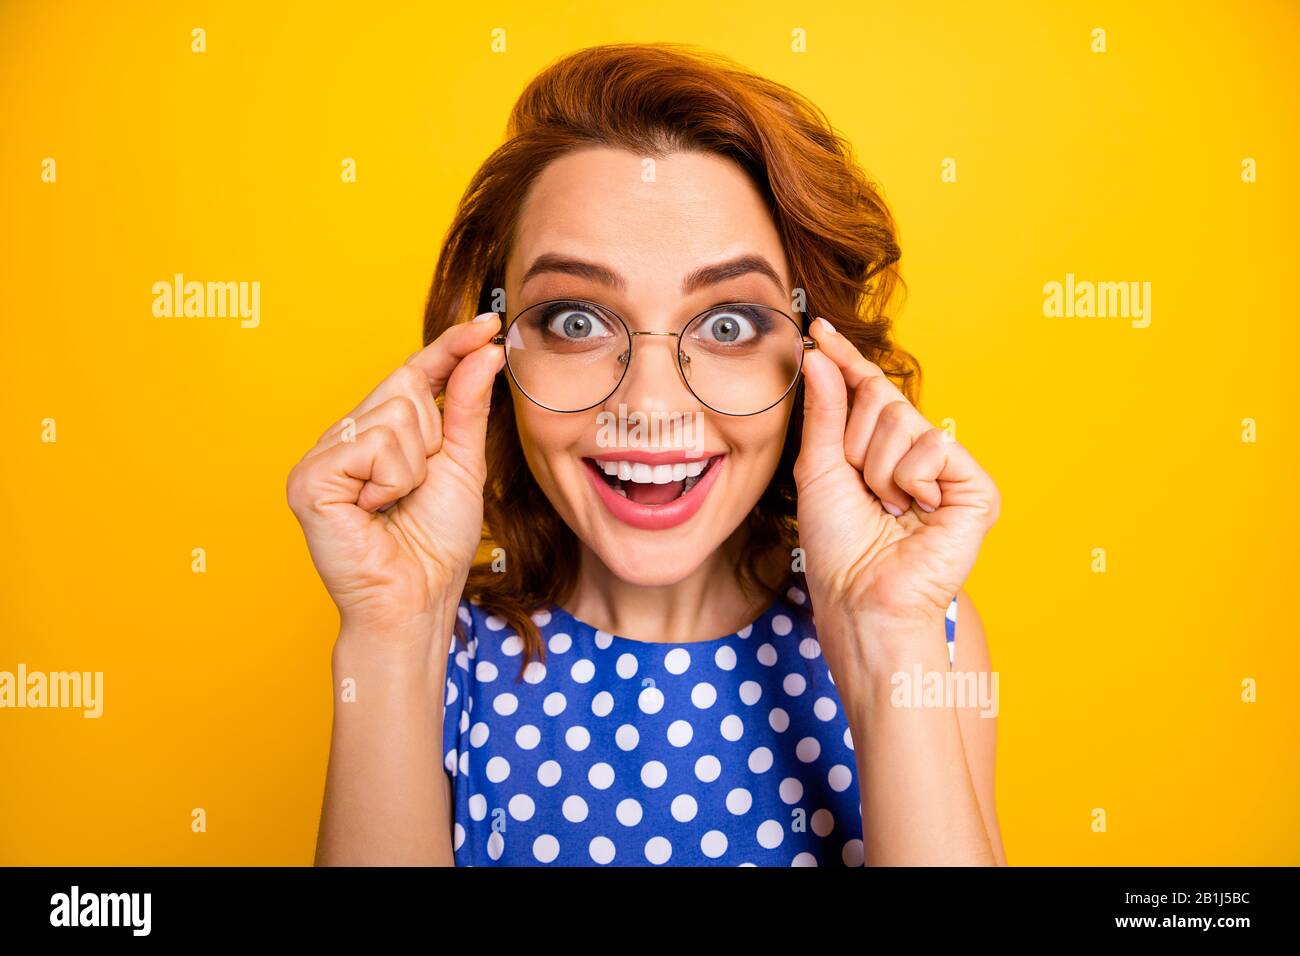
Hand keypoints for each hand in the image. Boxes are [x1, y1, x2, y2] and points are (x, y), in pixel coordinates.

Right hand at [286, 313, 502, 640]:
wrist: (416, 598)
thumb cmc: (436, 543)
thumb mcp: (463, 463)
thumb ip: (467, 405)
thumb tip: (484, 348)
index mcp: (379, 433)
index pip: (415, 374)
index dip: (450, 347)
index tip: (489, 321)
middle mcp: (345, 437)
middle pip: (404, 388)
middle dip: (432, 437)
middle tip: (417, 487)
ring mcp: (323, 455)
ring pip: (392, 414)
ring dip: (413, 465)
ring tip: (394, 504)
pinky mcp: (310, 478)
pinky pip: (372, 445)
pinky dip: (389, 480)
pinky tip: (373, 511)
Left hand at [793, 317, 999, 632]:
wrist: (860, 597)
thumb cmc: (837, 546)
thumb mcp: (819, 470)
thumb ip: (824, 412)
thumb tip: (823, 355)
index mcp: (879, 452)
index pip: (865, 393)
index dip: (845, 361)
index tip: (817, 331)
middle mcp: (916, 456)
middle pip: (881, 400)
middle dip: (855, 441)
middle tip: (860, 486)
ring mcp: (948, 470)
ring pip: (903, 421)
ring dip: (878, 468)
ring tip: (886, 509)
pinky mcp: (976, 488)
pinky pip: (935, 444)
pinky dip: (911, 479)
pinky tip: (916, 510)